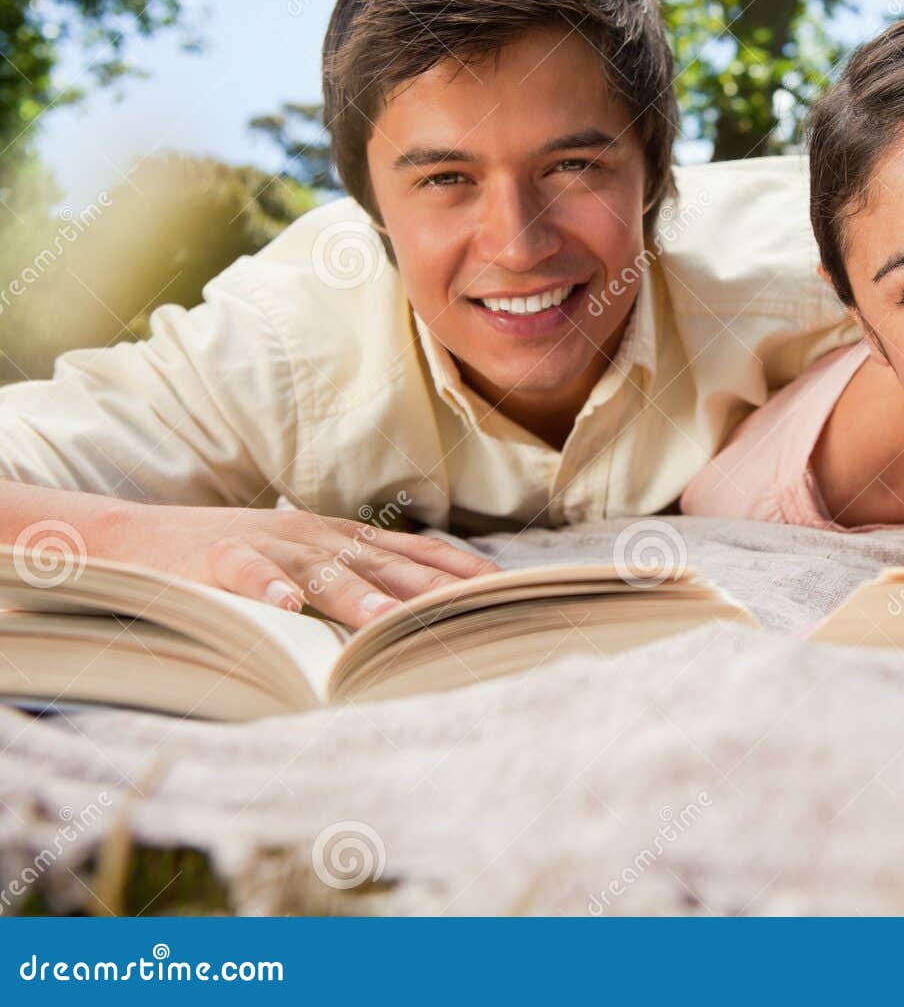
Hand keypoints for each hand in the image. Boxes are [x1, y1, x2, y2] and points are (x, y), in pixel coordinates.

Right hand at [96, 501, 500, 626]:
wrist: (144, 540)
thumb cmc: (238, 561)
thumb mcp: (307, 565)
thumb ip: (359, 581)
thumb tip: (419, 614)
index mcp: (343, 540)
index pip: (418, 553)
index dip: (460, 570)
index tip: (505, 590)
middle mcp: (317, 538)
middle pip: (385, 563)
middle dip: (431, 589)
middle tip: (471, 611)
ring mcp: (270, 545)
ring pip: (324, 572)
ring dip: (359, 596)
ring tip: (388, 620)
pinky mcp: (219, 560)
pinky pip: (248, 574)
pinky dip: (268, 589)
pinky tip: (288, 609)